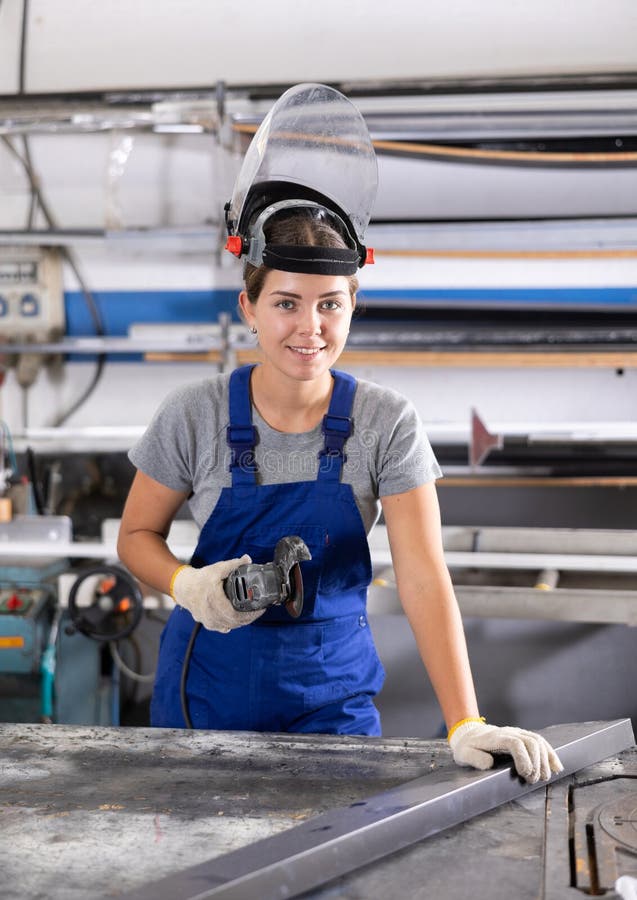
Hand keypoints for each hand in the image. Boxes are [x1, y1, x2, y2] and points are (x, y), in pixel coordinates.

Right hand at [171, 556, 264, 632]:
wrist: (184, 588)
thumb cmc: (200, 579)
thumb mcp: (218, 568)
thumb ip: (234, 564)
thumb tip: (248, 559)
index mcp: (214, 600)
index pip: (236, 614)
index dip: (251, 614)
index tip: (260, 608)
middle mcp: (211, 614)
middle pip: (236, 622)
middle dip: (249, 617)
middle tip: (258, 611)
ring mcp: (209, 621)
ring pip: (231, 626)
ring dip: (242, 621)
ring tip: (251, 613)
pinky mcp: (208, 624)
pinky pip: (224, 627)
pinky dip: (233, 623)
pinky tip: (239, 618)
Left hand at [449, 719, 563, 783]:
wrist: (468, 733)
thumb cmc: (466, 746)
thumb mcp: (464, 754)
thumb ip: (474, 758)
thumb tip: (489, 763)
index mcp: (496, 737)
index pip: (515, 743)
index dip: (524, 759)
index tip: (525, 775)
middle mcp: (509, 732)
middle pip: (531, 742)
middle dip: (537, 763)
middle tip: (533, 781)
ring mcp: (517, 733)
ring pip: (538, 741)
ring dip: (545, 760)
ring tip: (544, 777)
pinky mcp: (523, 737)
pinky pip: (540, 742)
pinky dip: (549, 754)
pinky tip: (556, 766)